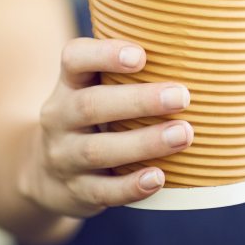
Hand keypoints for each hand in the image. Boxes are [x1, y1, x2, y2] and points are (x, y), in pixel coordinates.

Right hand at [22, 37, 193, 215]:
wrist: (45, 172)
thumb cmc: (93, 117)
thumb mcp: (95, 88)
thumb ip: (130, 72)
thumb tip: (200, 53)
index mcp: (69, 83)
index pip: (74, 59)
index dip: (104, 54)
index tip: (141, 55)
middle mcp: (60, 117)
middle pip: (91, 105)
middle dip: (139, 101)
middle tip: (182, 96)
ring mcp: (64, 157)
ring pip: (98, 150)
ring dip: (144, 143)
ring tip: (183, 134)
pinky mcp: (76, 191)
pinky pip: (102, 191)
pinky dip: (131, 186)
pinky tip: (159, 177)